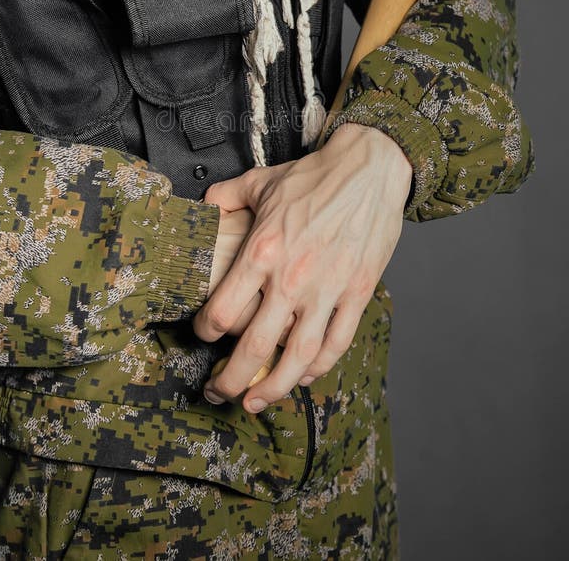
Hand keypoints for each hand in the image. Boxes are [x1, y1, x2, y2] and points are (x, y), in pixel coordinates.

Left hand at [193, 123, 412, 412]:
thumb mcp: (260, 180)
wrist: (368, 169)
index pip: (223, 309)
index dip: (205, 331)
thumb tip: (202, 208)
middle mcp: (292, 278)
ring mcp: (328, 289)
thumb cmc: (314, 175)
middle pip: (255, 347)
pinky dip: (319, 366)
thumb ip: (225, 197)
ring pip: (298, 357)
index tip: (203, 334)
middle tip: (216, 393)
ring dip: (273, 388)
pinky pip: (337, 342)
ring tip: (255, 403)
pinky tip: (304, 376)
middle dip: (230, 379)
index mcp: (262, 251)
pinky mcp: (358, 293)